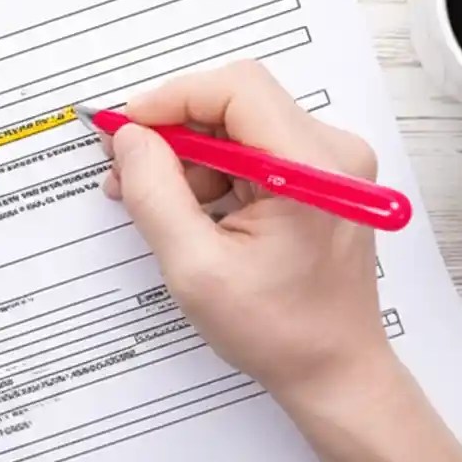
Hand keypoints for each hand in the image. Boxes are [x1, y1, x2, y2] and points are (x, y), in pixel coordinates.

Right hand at [102, 60, 389, 404]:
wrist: (335, 371)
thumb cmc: (278, 331)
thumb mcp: (196, 267)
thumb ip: (155, 194)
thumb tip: (129, 138)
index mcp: (310, 169)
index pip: (238, 90)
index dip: (173, 99)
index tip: (127, 127)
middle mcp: (331, 154)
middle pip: (237, 105)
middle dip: (174, 132)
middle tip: (127, 168)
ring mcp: (329, 166)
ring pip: (240, 129)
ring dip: (190, 158)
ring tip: (153, 203)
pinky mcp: (319, 180)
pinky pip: (254, 152)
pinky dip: (214, 174)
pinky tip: (187, 211)